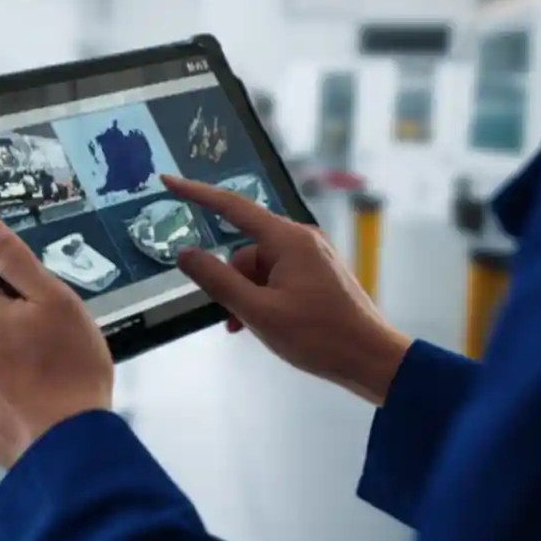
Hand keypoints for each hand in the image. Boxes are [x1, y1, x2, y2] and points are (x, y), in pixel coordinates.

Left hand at [0, 218, 113, 467]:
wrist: (68, 444)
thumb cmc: (69, 368)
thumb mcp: (54, 299)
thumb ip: (15, 260)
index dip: (21, 292)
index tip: (44, 313)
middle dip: (12, 324)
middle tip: (50, 345)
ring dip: (6, 358)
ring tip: (44, 375)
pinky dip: (3, 390)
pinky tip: (32, 399)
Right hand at [163, 176, 411, 405]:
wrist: (372, 359)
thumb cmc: (317, 336)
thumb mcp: (258, 311)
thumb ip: (217, 280)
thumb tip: (185, 253)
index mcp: (287, 239)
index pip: (232, 206)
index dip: (196, 193)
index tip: (168, 181)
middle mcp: (301, 238)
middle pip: (245, 248)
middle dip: (230, 281)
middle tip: (231, 318)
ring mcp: (312, 256)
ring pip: (259, 267)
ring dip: (247, 295)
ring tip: (250, 328)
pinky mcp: (318, 273)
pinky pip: (277, 276)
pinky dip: (263, 296)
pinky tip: (264, 324)